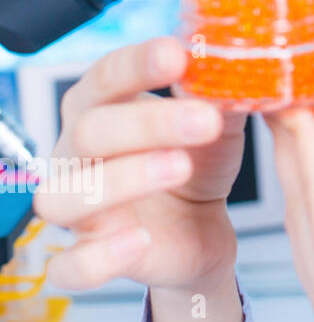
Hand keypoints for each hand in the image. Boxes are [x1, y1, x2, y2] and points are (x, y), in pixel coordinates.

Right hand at [32, 37, 248, 293]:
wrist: (201, 225)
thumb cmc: (197, 162)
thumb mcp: (217, 122)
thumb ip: (220, 91)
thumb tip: (240, 58)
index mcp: (102, 108)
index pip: (105, 77)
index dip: (137, 64)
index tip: (178, 55)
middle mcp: (77, 155)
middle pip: (89, 132)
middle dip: (147, 123)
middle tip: (204, 121)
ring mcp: (78, 209)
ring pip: (66, 196)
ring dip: (123, 179)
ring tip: (180, 167)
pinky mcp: (89, 257)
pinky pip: (70, 266)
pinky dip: (99, 256)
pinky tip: (139, 240)